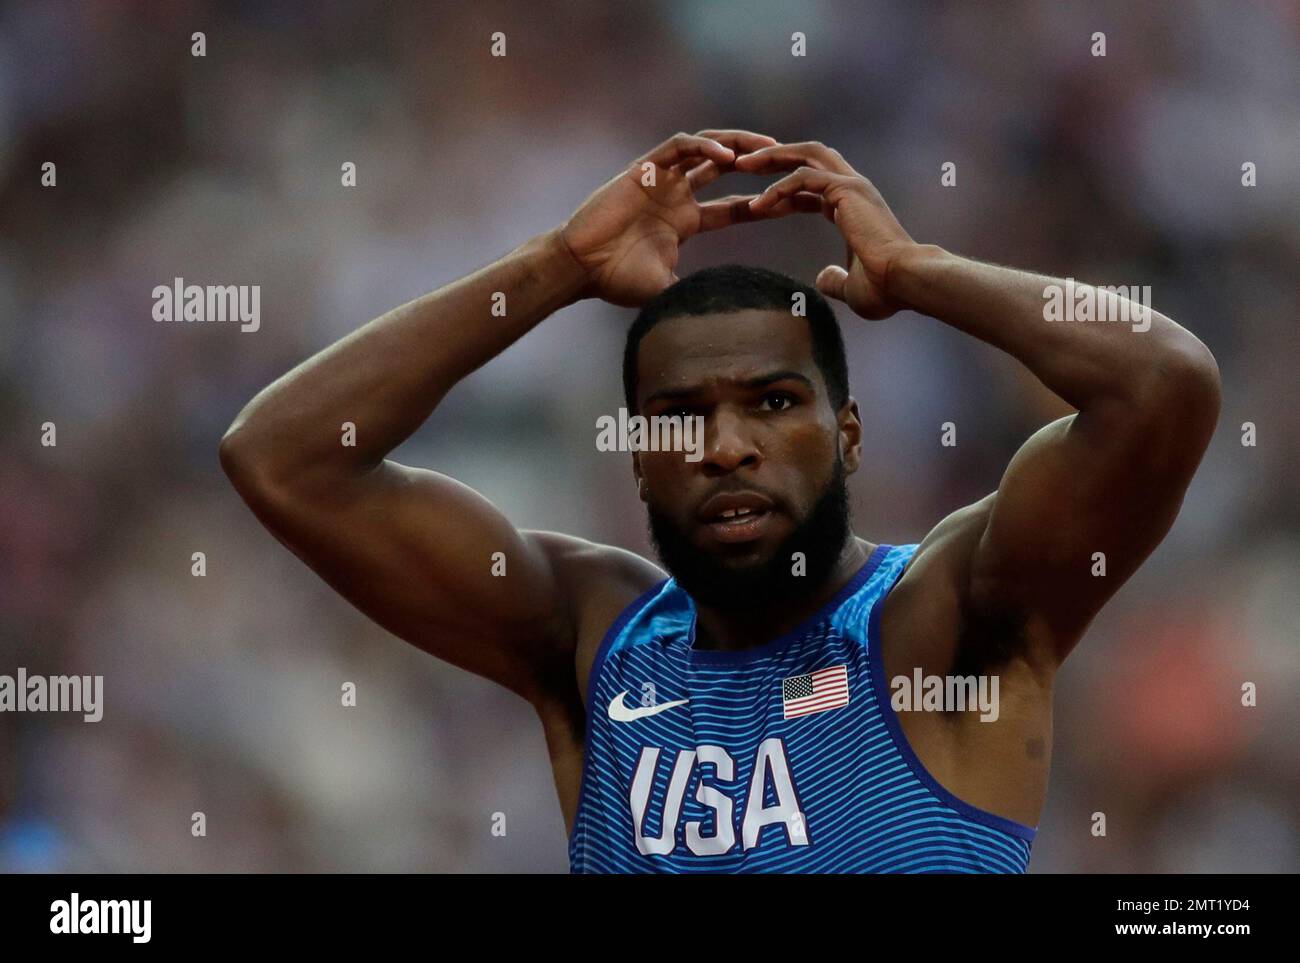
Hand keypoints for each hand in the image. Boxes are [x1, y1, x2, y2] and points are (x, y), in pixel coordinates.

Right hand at [558, 130, 778, 306]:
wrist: (581, 267)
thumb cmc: (617, 280)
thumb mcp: (670, 289)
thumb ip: (698, 292)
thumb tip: (731, 316)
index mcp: (685, 221)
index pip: (734, 208)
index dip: (763, 204)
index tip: (793, 205)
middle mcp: (676, 196)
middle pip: (726, 169)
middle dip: (758, 164)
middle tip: (790, 164)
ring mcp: (661, 180)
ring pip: (706, 148)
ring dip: (738, 144)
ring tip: (767, 148)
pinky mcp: (644, 169)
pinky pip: (678, 148)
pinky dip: (702, 147)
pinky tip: (726, 156)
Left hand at [736, 142, 916, 319]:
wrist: (905, 282)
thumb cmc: (884, 289)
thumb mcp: (850, 287)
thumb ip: (834, 280)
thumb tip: (822, 279)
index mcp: (852, 205)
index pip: (811, 184)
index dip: (782, 189)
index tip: (755, 200)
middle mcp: (854, 188)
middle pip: (808, 157)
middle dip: (773, 156)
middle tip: (740, 163)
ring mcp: (852, 185)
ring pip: (805, 155)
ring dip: (770, 157)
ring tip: (740, 164)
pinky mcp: (847, 190)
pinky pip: (803, 179)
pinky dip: (778, 187)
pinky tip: (757, 205)